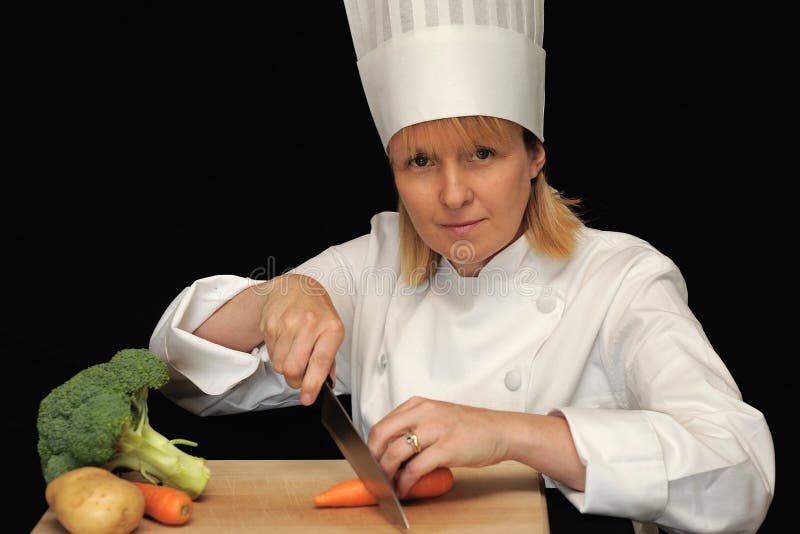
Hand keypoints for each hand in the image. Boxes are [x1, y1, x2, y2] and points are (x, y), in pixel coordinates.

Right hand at [259, 274, 343, 404]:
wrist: (294, 287)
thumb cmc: (317, 312)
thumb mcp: (332, 331)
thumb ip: (330, 360)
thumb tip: (327, 384)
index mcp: (330, 328)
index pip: (320, 362)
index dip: (312, 384)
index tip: (307, 398)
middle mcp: (309, 324)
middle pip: (293, 369)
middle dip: (295, 381)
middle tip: (300, 377)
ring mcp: (287, 323)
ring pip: (279, 365)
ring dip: (285, 367)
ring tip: (293, 353)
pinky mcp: (270, 324)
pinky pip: (270, 354)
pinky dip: (277, 355)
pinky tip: (285, 341)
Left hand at [367, 397, 511, 496]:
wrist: (501, 431)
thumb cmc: (471, 427)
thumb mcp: (437, 418)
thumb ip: (415, 428)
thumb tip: (392, 452)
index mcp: (419, 404)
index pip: (383, 423)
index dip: (372, 446)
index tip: (370, 460)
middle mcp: (424, 412)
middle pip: (381, 434)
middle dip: (372, 458)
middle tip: (373, 473)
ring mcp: (435, 429)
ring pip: (395, 452)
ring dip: (386, 473)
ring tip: (388, 484)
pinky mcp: (447, 448)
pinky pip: (416, 468)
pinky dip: (405, 482)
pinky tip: (405, 488)